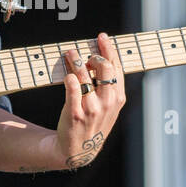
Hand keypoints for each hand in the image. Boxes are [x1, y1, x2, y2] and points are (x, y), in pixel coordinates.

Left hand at [52, 32, 126, 168]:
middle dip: (94, 55)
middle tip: (84, 53)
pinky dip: (69, 77)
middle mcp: (107, 103)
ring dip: (76, 60)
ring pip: (85, 75)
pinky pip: (72, 87)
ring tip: (70, 53)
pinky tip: (67, 74)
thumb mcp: (110, 108)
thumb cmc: (94, 123)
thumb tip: (103, 58)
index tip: (102, 37)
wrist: (78, 149)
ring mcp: (91, 108)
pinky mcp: (75, 112)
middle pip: (104, 68)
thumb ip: (110, 86)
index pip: (116, 68)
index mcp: (118, 98)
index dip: (109, 49)